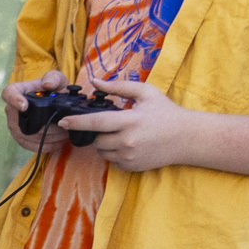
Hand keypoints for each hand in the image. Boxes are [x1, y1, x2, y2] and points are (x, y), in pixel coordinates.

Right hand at [0, 76, 63, 144]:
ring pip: (24, 136)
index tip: (24, 106)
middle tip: (62, 125)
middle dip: (42, 126)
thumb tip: (47, 85)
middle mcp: (12, 109)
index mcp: (18, 91)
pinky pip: (28, 145)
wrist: (57, 103)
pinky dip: (44, 146)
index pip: (9, 93)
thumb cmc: (55, 89)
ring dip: (46, 137)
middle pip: (19, 121)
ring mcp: (14, 124)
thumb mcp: (58, 79)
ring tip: (64, 134)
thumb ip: (54, 78)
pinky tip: (57, 143)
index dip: (14, 100)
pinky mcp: (20, 137)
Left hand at [59, 77, 206, 171]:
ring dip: (106, 143)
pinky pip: (112, 160)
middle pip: (96, 139)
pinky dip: (115, 153)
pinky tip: (131, 144)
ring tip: (125, 133)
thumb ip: (119, 86)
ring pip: (102, 151)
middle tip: (115, 124)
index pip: (96, 122)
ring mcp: (129, 157)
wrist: (187, 138)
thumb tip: (94, 81)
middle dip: (98, 132)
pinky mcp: (131, 167)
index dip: (76, 122)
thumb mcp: (146, 93)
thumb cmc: (166, 112)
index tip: (62, 122)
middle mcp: (127, 141)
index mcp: (129, 121)